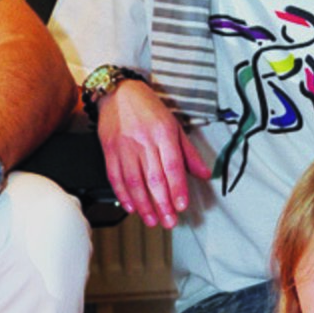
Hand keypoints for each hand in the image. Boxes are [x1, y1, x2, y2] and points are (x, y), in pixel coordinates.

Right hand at [98, 81, 210, 228]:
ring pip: (134, 181)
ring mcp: (124, 147)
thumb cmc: (147, 108)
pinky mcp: (109, 150)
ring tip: (152, 220)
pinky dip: (123, 194)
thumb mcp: (174, 125)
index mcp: (163, 133)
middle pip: (154, 178)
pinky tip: (131, 207)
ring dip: (144, 205)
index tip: (181, 206)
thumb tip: (204, 173)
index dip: (177, 188)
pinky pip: (115, 177)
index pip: (172, 166)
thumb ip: (189, 152)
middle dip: (162, 204)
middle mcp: (143, 140)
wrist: (118, 92)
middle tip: (169, 221)